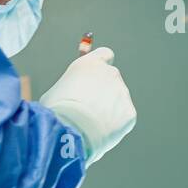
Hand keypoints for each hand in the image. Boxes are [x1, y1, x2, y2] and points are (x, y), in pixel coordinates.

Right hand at [39, 47, 135, 164]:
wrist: (71, 129)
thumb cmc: (57, 111)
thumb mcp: (57, 90)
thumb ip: (72, 86)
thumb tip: (73, 90)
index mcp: (90, 63)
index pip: (105, 54)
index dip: (100, 66)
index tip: (95, 76)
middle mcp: (110, 73)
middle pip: (112, 80)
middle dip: (104, 92)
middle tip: (89, 109)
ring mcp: (122, 92)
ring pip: (117, 101)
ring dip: (108, 110)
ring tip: (90, 124)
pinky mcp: (129, 112)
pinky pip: (123, 119)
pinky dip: (114, 126)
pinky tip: (99, 132)